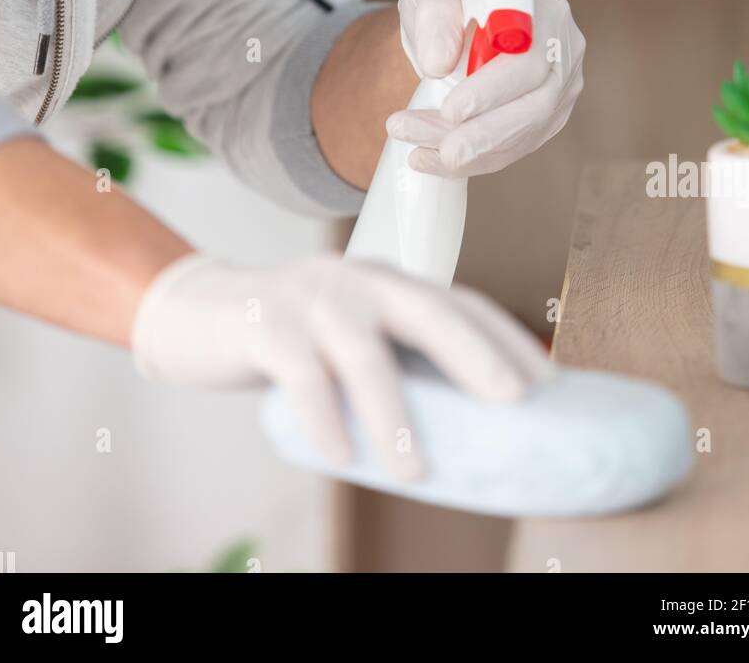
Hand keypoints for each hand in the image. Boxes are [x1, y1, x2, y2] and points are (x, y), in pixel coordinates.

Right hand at [130, 251, 550, 481]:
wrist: (196, 310)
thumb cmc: (291, 337)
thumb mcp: (348, 336)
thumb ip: (394, 361)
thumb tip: (463, 435)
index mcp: (388, 282)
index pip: (461, 301)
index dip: (508, 337)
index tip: (551, 381)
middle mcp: (357, 279)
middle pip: (427, 308)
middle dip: (475, 354)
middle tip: (515, 400)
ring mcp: (309, 297)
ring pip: (363, 350)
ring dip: (393, 413)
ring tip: (416, 470)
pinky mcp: (264, 324)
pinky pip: (300, 374)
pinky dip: (324, 418)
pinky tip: (342, 456)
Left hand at [391, 0, 584, 177]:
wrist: (452, 23)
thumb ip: (434, 12)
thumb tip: (439, 62)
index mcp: (543, 8)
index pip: (530, 56)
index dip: (494, 88)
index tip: (451, 110)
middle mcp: (563, 49)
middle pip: (536, 104)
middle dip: (484, 133)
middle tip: (443, 151)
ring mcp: (560, 88)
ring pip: (523, 133)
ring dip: (469, 149)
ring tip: (414, 149)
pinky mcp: (545, 119)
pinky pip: (513, 149)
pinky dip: (471, 161)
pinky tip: (427, 159)